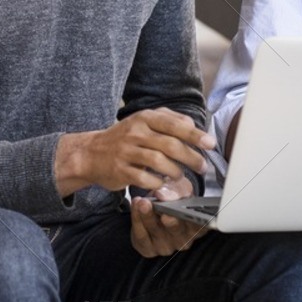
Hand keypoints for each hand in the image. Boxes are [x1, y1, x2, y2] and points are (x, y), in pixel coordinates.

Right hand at [55, 108, 215, 197]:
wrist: (91, 153)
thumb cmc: (124, 138)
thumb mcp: (143, 121)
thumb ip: (169, 120)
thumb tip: (192, 126)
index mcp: (144, 118)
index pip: (175, 124)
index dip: (195, 135)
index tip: (210, 144)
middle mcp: (135, 132)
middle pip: (170, 145)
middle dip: (191, 157)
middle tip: (202, 166)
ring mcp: (127, 152)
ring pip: (159, 162)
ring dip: (176, 172)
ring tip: (182, 176)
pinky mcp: (121, 170)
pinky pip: (146, 178)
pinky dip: (158, 183)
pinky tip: (163, 183)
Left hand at [129, 180, 208, 257]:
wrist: (156, 200)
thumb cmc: (174, 195)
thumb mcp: (179, 187)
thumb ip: (175, 190)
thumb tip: (164, 195)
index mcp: (196, 226)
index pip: (199, 226)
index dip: (194, 222)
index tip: (188, 213)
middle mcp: (183, 240)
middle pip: (177, 232)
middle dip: (170, 221)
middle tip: (164, 212)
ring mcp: (166, 246)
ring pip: (156, 232)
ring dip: (148, 216)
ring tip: (143, 202)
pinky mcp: (148, 248)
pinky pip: (141, 236)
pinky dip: (137, 219)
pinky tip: (135, 205)